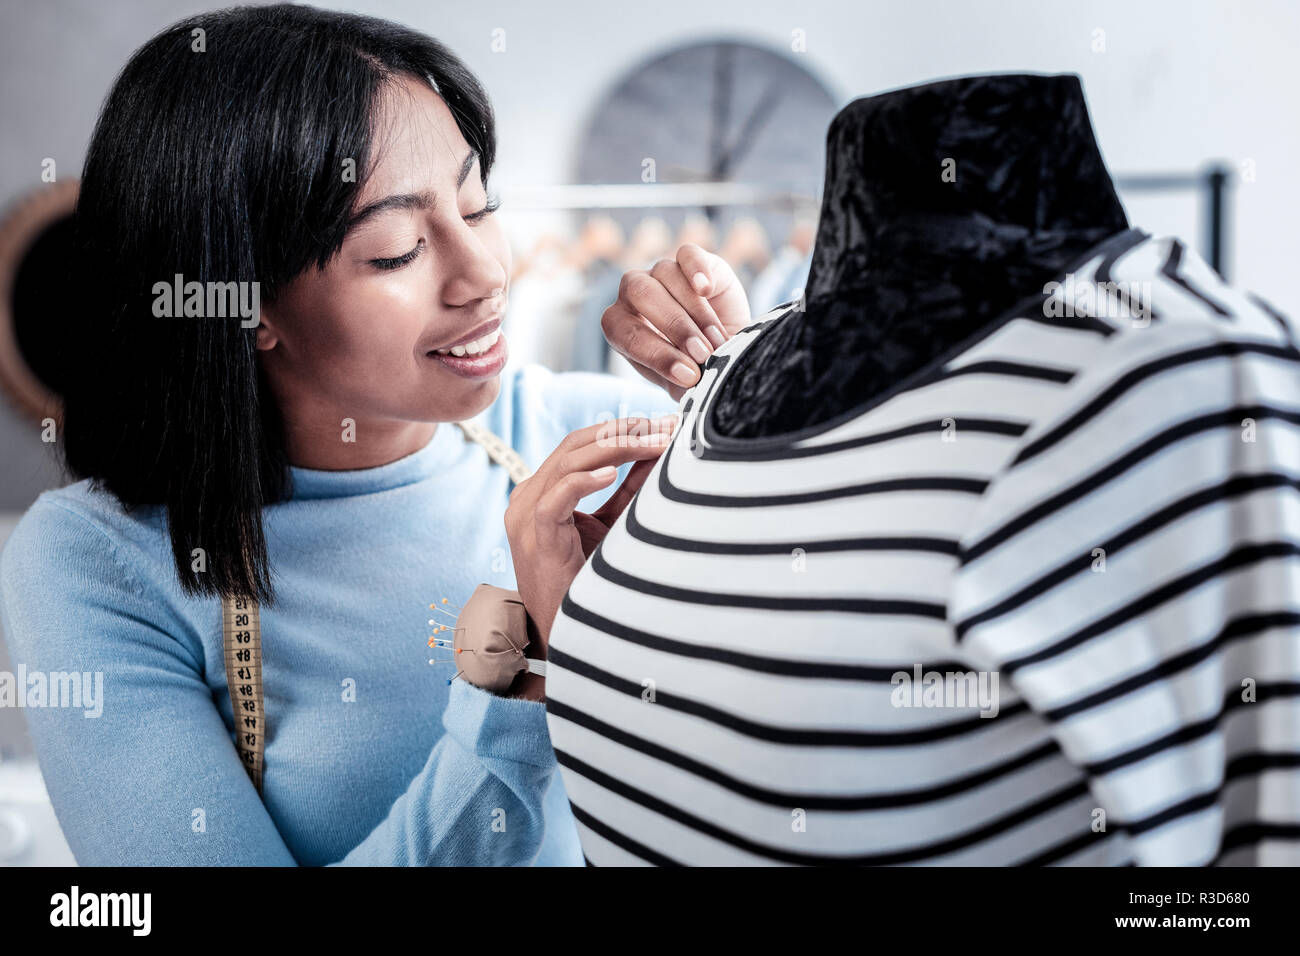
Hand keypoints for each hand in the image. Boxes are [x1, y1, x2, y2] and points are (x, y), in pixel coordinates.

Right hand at [504, 415, 677, 652]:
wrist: (567, 631)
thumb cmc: (590, 580)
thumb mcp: (613, 524)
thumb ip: (629, 489)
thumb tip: (660, 452)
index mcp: (544, 490)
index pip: (582, 444)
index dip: (623, 428)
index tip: (663, 423)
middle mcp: (529, 495)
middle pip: (576, 445)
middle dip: (624, 431)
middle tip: (665, 426)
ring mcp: (526, 514)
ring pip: (569, 462)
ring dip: (616, 449)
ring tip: (654, 443)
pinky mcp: (533, 535)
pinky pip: (555, 497)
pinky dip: (583, 481)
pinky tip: (612, 474)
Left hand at [602, 243, 750, 400]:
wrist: (730, 353)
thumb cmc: (698, 372)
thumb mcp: (684, 387)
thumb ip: (680, 384)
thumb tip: (690, 382)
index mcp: (620, 326)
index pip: (623, 332)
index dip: (656, 354)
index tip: (689, 376)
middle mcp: (634, 294)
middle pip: (640, 294)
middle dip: (675, 329)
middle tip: (704, 356)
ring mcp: (661, 273)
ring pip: (666, 276)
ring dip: (696, 313)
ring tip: (719, 343)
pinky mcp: (693, 261)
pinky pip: (687, 254)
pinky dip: (696, 268)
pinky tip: (707, 289)